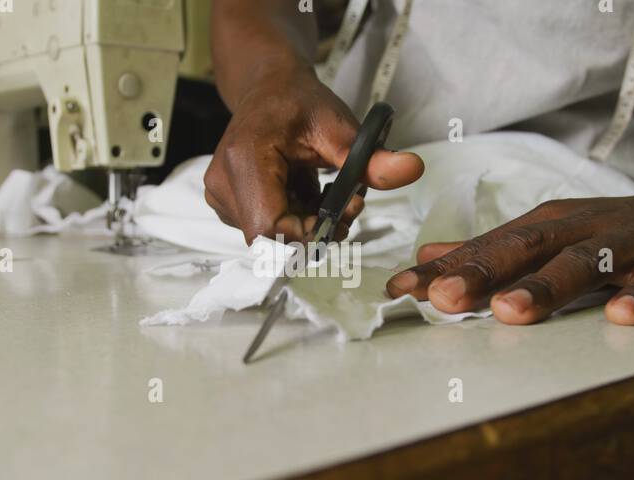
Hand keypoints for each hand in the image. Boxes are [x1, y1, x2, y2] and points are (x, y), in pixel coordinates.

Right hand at [204, 65, 424, 244]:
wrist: (269, 87)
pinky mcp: (228, 203)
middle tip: (347, 203)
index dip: (308, 235)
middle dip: (315, 229)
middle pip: (272, 236)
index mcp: (244, 160)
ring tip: (327, 193)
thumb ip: (371, 158)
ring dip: (307, 224)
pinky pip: (266, 227)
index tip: (342, 215)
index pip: (270, 228)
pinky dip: (295, 218)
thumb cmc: (297, 102)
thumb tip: (412, 169)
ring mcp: (221, 196)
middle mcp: (224, 183)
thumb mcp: (340, 126)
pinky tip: (307, 193)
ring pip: (271, 236)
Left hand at [386, 190, 633, 324]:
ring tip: (510, 312)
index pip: (484, 248)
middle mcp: (577, 230)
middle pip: (524, 249)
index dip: (441, 270)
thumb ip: (489, 250)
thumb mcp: (546, 235)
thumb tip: (426, 258)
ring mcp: (625, 242)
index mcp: (542, 228)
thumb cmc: (610, 232)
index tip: (398, 290)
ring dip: (546, 287)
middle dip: (480, 272)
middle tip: (443, 297)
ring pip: (583, 263)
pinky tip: (621, 316)